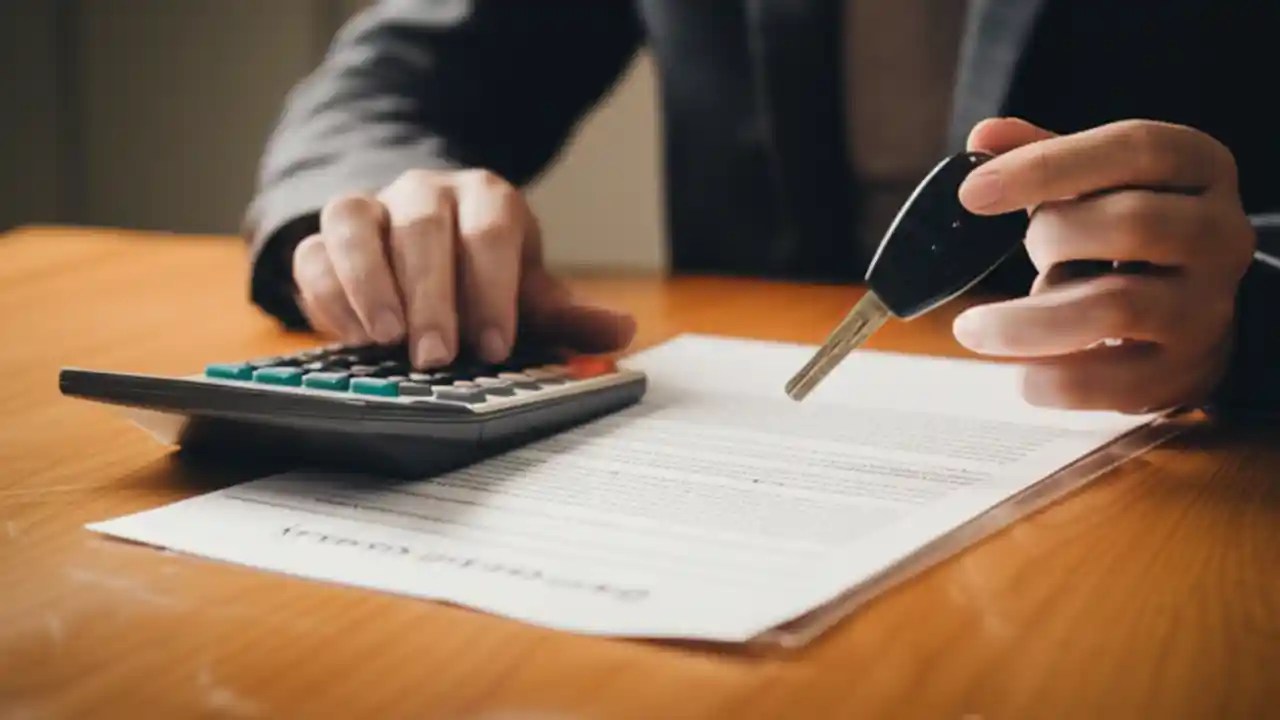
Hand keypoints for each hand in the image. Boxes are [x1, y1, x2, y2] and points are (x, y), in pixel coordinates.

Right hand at [291, 168, 635, 367]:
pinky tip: (351, 336)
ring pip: (354, 222)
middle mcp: (426, 192)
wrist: (429, 256)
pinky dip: (327, 293)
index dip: (491, 289)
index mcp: (487, 200)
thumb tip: (621, 331)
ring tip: (386, 339)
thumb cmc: (487, 279)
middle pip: (422, 227)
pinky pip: (311, 252)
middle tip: (437, 356)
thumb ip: (570, 318)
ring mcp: (371, 208)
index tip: (493, 346)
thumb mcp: (529, 297)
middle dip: (431, 296)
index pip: (488, 231)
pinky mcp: (325, 237)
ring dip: (368, 283)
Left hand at [952, 118, 1255, 412]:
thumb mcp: (1101, 183)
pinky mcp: (1184, 371)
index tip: (972, 192)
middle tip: (1023, 252)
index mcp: (1199, 167)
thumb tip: (985, 138)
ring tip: (975, 328)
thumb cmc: (1130, 235)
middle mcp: (1217, 234)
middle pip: (1129, 223)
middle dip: (1050, 238)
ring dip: (1027, 321)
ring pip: (1115, 307)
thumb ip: (1045, 158)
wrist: (1192, 313)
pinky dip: (1051, 377)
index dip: (1046, 166)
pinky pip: (1110, 380)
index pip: (1132, 149)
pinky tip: (1021, 370)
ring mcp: (1206, 306)